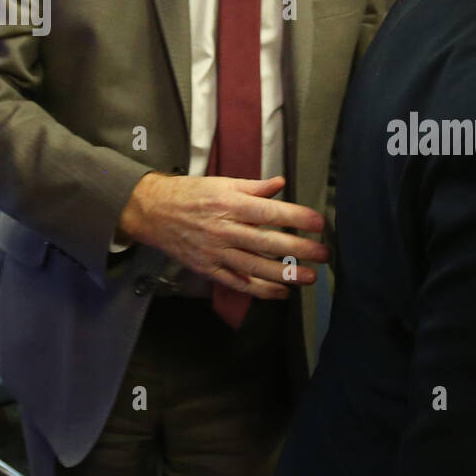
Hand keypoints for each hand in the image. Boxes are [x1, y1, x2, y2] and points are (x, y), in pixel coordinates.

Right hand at [117, 172, 328, 300]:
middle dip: (299, 250)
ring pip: (255, 267)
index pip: (270, 212)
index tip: (319, 223)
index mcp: (229, 204)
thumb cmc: (190, 194)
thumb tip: (281, 184)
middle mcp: (224, 229)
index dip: (297, 218)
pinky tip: (280, 293)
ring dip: (285, 275)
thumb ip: (254, 187)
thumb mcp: (221, 183)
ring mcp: (215, 252)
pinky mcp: (208, 269)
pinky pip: (237, 282)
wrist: (151, 212)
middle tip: (324, 254)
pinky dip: (260, 290)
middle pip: (267, 243)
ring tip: (308, 278)